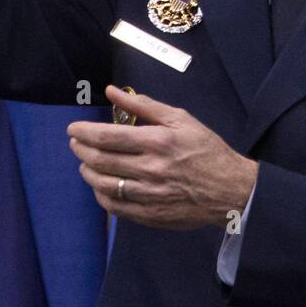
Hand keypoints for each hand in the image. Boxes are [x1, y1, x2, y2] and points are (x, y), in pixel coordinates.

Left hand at [67, 87, 258, 230]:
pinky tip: (101, 186)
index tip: (74, 129)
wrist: (231, 190)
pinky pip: (115, 207)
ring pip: (103, 185)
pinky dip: (101, 195)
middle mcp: (150, 169)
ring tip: (86, 163)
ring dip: (87, 172)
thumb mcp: (181, 119)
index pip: (106, 137)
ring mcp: (149, 195)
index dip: (83, 132)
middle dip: (80, 150)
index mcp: (157, 141)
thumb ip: (145, 105)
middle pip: (100, 160)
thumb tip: (113, 91)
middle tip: (76, 144)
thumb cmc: (206, 150)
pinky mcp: (150, 215)